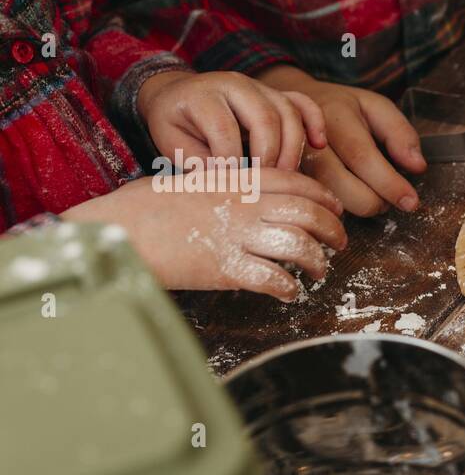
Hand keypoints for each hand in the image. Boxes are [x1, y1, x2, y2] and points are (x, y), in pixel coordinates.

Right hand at [63, 168, 346, 301]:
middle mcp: (243, 205)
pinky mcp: (225, 268)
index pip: (297, 182)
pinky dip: (289, 288)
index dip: (324, 197)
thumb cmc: (142, 207)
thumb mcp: (190, 182)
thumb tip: (246, 196)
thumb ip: (224, 186)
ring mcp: (236, 236)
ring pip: (300, 245)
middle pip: (309, 213)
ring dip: (318, 262)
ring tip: (319, 272)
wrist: (115, 229)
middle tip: (339, 244)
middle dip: (333, 230)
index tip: (335, 210)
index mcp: (236, 181)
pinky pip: (274, 278)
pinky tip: (290, 293)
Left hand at [137, 70, 326, 170]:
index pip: (224, 130)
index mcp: (202, 95)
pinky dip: (315, 123)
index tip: (230, 186)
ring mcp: (260, 87)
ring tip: (285, 178)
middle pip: (265, 118)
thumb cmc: (175, 124)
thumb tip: (229, 185)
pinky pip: (304, 103)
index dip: (230, 164)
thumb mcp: (172, 144)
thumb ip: (198, 164)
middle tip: (265, 185)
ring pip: (289, 112)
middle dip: (268, 157)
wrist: (177, 96)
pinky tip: (319, 144)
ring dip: (292, 150)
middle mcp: (234, 84)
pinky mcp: (277, 94)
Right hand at [257, 65, 426, 215]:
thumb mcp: (375, 106)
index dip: (389, 183)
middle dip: (374, 202)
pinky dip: (340, 207)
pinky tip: (349, 192)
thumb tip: (417, 166)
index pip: (362, 157)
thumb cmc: (340, 108)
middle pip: (342, 187)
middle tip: (390, 197)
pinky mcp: (287, 181)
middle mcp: (307, 141)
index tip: (411, 201)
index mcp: (333, 117)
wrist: (293, 106)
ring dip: (359, 206)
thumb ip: (399, 132)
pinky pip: (316, 204)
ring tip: (371, 191)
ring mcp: (293, 163)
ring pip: (328, 202)